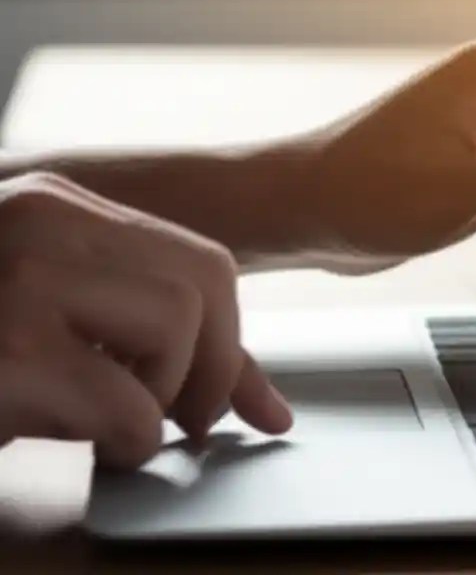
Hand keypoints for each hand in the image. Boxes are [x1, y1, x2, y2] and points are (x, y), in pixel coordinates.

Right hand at [0, 173, 291, 468]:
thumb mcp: (56, 328)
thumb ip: (159, 346)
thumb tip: (273, 412)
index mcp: (57, 207)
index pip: (202, 260)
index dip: (228, 339)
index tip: (208, 398)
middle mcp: (43, 220)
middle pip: (205, 281)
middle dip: (211, 367)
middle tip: (177, 421)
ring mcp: (24, 275)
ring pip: (176, 322)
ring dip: (160, 399)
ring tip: (107, 425)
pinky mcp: (10, 344)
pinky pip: (127, 404)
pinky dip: (125, 441)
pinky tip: (81, 444)